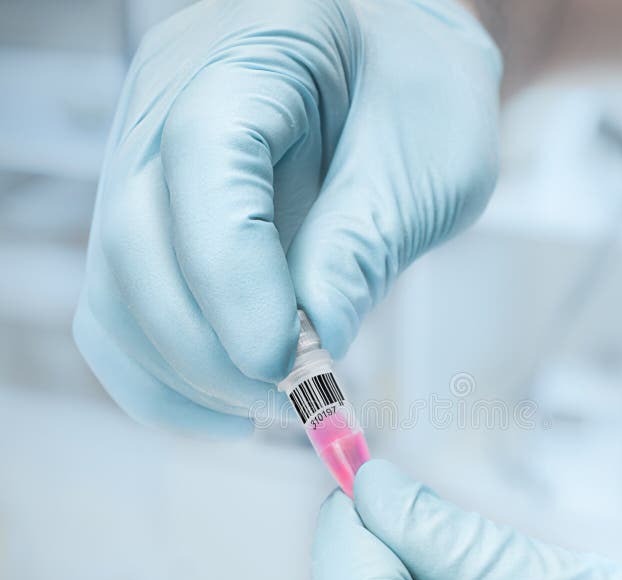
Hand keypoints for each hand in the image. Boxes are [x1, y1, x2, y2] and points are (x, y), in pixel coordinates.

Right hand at [74, 0, 499, 434]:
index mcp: (253, 50)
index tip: (286, 364)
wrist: (397, 65)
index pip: (202, 159)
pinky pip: (124, 309)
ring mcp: (147, 162)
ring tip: (272, 407)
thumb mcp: (426, 163)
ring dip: (185, 374)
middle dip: (210, 350)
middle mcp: (171, 100)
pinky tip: (229, 407)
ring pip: (114, 289)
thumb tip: (313, 350)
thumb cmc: (423, 97)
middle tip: (293, 401)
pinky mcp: (154, 220)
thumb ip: (362, 246)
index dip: (234, 277)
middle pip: (134, 239)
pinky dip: (166, 376)